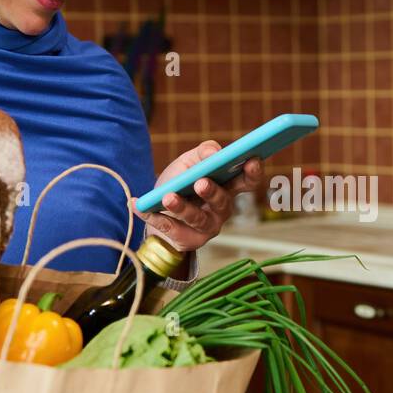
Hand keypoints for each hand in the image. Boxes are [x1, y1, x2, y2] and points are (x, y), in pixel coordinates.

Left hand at [131, 140, 264, 250]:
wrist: (159, 211)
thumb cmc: (180, 183)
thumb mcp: (189, 162)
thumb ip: (202, 153)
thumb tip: (214, 152)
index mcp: (227, 187)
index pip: (247, 182)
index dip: (252, 173)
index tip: (252, 160)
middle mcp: (222, 208)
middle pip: (222, 201)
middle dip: (212, 192)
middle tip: (200, 183)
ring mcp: (207, 226)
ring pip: (196, 218)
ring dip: (181, 207)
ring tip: (167, 197)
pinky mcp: (189, 240)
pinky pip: (171, 228)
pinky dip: (154, 217)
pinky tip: (139, 206)